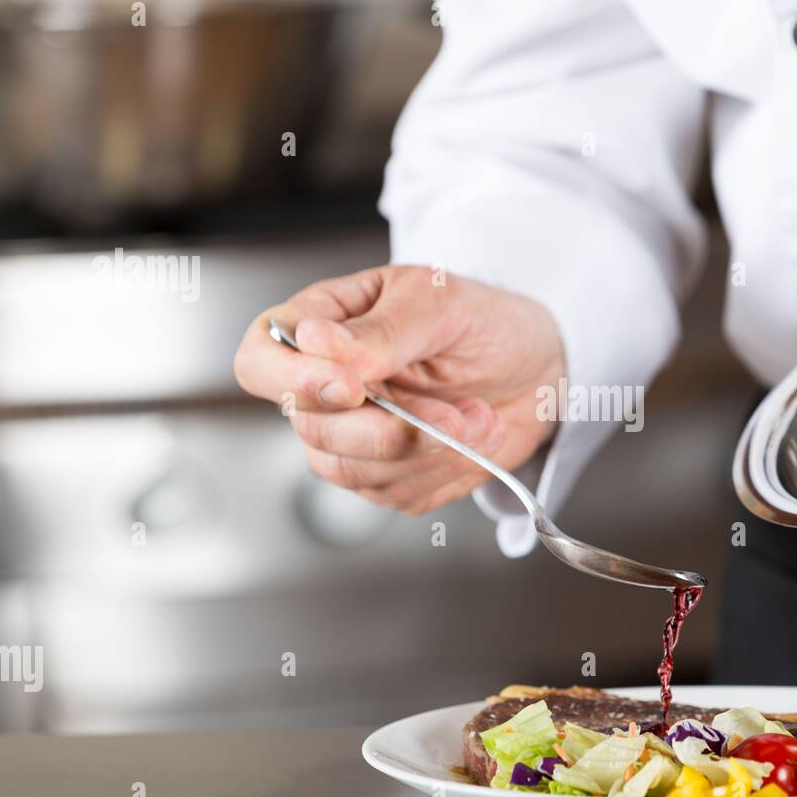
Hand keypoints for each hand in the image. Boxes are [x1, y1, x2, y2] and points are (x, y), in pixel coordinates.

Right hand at [234, 266, 565, 513]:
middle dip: (386, 430)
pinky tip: (480, 435)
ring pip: (350, 470)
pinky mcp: (389, 477)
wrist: (537, 365)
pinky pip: (396, 493)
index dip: (292, 383)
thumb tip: (317, 342)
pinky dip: (447, 469)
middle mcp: (325, 387)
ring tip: (479, 419)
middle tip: (451, 414)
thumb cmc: (481, 320)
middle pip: (311, 429)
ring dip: (426, 451)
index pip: (260, 362)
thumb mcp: (440, 303)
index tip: (352, 389)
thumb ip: (382, 330)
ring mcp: (353, 437)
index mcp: (321, 327)